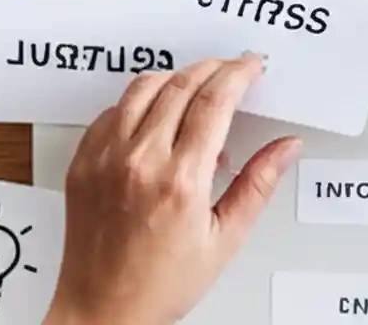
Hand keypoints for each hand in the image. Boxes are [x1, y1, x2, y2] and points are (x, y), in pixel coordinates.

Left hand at [44, 55, 301, 324]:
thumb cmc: (159, 285)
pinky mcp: (82, 162)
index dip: (238, 74)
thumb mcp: (225, 238)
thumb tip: (284, 148)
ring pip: (143, 87)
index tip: (251, 68)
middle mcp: (139, 162)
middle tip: (232, 69)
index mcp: (180, 181)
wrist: (103, 311)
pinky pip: (112, 111)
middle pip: (182, 85)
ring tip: (197, 86)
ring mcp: (105, 159)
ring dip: (176, 77)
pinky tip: (155, 116)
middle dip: (214, 68)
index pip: (215, 101)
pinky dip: (138, 101)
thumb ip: (257, 184)